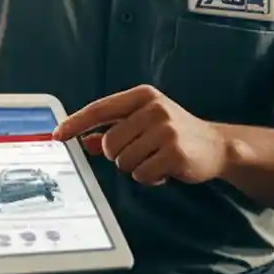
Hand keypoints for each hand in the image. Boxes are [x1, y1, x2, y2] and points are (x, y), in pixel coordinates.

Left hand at [52, 85, 228, 185]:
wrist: (216, 146)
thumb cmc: (173, 133)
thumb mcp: (143, 124)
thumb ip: (112, 131)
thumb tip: (84, 141)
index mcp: (142, 96)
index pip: (99, 109)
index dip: (75, 123)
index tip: (57, 135)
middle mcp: (153, 108)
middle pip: (109, 143)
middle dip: (119, 156)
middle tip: (140, 153)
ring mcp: (166, 129)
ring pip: (124, 161)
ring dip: (135, 167)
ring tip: (155, 159)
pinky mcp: (175, 152)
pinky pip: (142, 174)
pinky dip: (149, 178)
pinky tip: (165, 169)